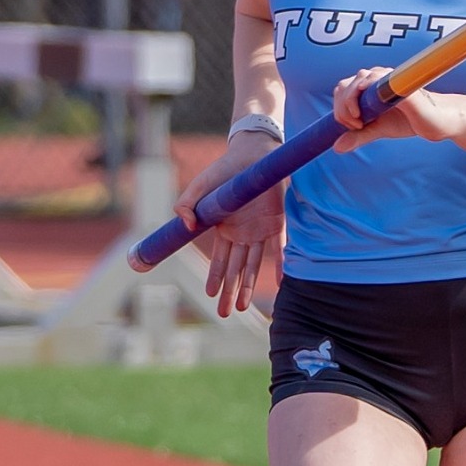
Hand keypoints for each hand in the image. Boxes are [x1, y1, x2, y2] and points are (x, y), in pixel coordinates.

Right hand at [174, 133, 284, 318]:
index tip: (209, 294)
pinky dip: (280, 264)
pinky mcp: (277, 222)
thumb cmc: (225, 170)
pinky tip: (280, 283)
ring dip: (248, 284)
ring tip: (242, 306)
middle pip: (234, 267)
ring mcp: (260, 229)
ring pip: (253, 263)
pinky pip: (279, 247)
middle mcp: (241, 232)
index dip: (214, 276)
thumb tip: (185, 225)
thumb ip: (187, 204)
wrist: (254, 152)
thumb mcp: (200, 186)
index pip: (218, 258)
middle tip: (225, 313)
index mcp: (223, 228)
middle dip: (228, 290)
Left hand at [331, 67, 460, 153]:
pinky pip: (377, 83)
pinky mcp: (401, 86)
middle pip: (344, 86)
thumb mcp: (377, 129)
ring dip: (351, 104)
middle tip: (355, 126)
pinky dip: (365, 96)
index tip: (349, 126)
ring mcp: (390, 78)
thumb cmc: (408, 121)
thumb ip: (358, 136)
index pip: (342, 88)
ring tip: (362, 123)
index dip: (338, 108)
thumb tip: (335, 147)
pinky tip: (366, 115)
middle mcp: (378, 76)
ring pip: (357, 82)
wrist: (436, 122)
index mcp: (370, 84)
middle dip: (342, 110)